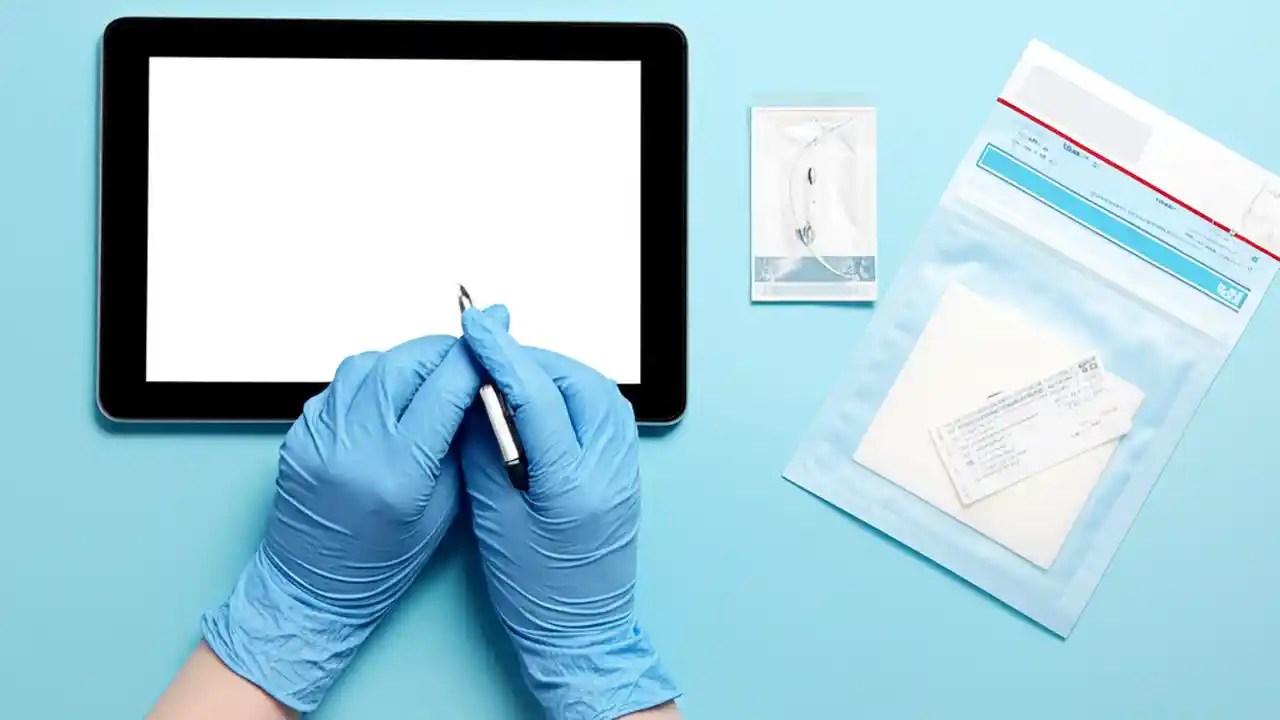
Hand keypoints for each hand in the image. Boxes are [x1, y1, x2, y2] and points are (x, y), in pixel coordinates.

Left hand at [201, 331, 488, 711]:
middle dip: (444, 349)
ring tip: (429, 373)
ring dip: (407, 359)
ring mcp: (320, 436)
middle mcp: (354, 447)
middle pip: (407, 362)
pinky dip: (372, 378)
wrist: (315, 587)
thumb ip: (460, 444)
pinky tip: (390, 396)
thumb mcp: (445, 507)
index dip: (476, 356)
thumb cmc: (382, 561)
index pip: (446, 387)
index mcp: (398, 472)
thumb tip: (478, 389)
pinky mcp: (301, 432)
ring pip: (371, 363)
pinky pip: (341, 384)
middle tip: (468, 351)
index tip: (496, 335)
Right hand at [458, 307, 678, 718]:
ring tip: (513, 373)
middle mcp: (610, 467)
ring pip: (596, 390)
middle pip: (574, 381)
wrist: (582, 635)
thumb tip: (474, 395)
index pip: (535, 394)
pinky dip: (574, 392)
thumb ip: (484, 449)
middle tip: (489, 353)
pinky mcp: (628, 471)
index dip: (500, 353)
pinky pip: (606, 411)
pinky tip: (545, 398)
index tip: (474, 324)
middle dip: (530, 358)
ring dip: (554, 371)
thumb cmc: (533, 591)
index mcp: (572, 483)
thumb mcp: (493, 518)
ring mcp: (625, 468)